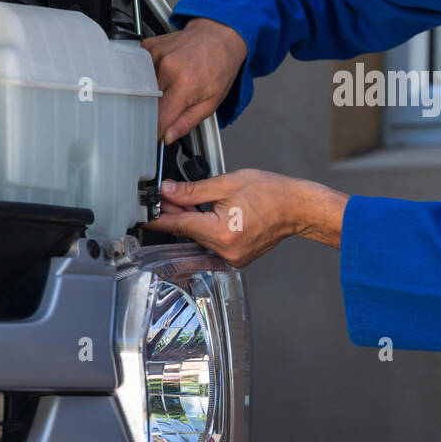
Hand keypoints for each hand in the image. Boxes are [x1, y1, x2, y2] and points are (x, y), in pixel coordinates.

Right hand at [141, 17, 248, 142]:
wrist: (219, 37)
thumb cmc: (219, 68)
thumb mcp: (211, 102)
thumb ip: (187, 122)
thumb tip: (167, 137)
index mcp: (184, 84)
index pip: (158, 118)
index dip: (155, 131)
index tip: (154, 137)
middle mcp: (167, 68)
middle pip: (145, 103)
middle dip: (151, 113)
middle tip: (164, 113)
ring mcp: (155, 55)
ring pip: (140, 87)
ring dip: (148, 94)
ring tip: (167, 88)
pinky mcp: (148, 47)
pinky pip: (138, 70)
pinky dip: (145, 78)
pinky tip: (161, 75)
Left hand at [144, 168, 349, 266]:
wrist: (298, 208)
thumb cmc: (272, 193)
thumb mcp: (227, 184)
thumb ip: (193, 191)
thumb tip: (168, 191)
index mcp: (221, 232)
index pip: (178, 225)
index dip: (157, 218)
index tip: (141, 216)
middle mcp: (226, 251)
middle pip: (189, 232)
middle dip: (178, 214)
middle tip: (170, 195)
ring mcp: (233, 257)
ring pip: (201, 238)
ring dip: (195, 221)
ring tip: (202, 201)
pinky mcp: (238, 258)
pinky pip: (214, 243)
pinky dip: (209, 229)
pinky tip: (214, 214)